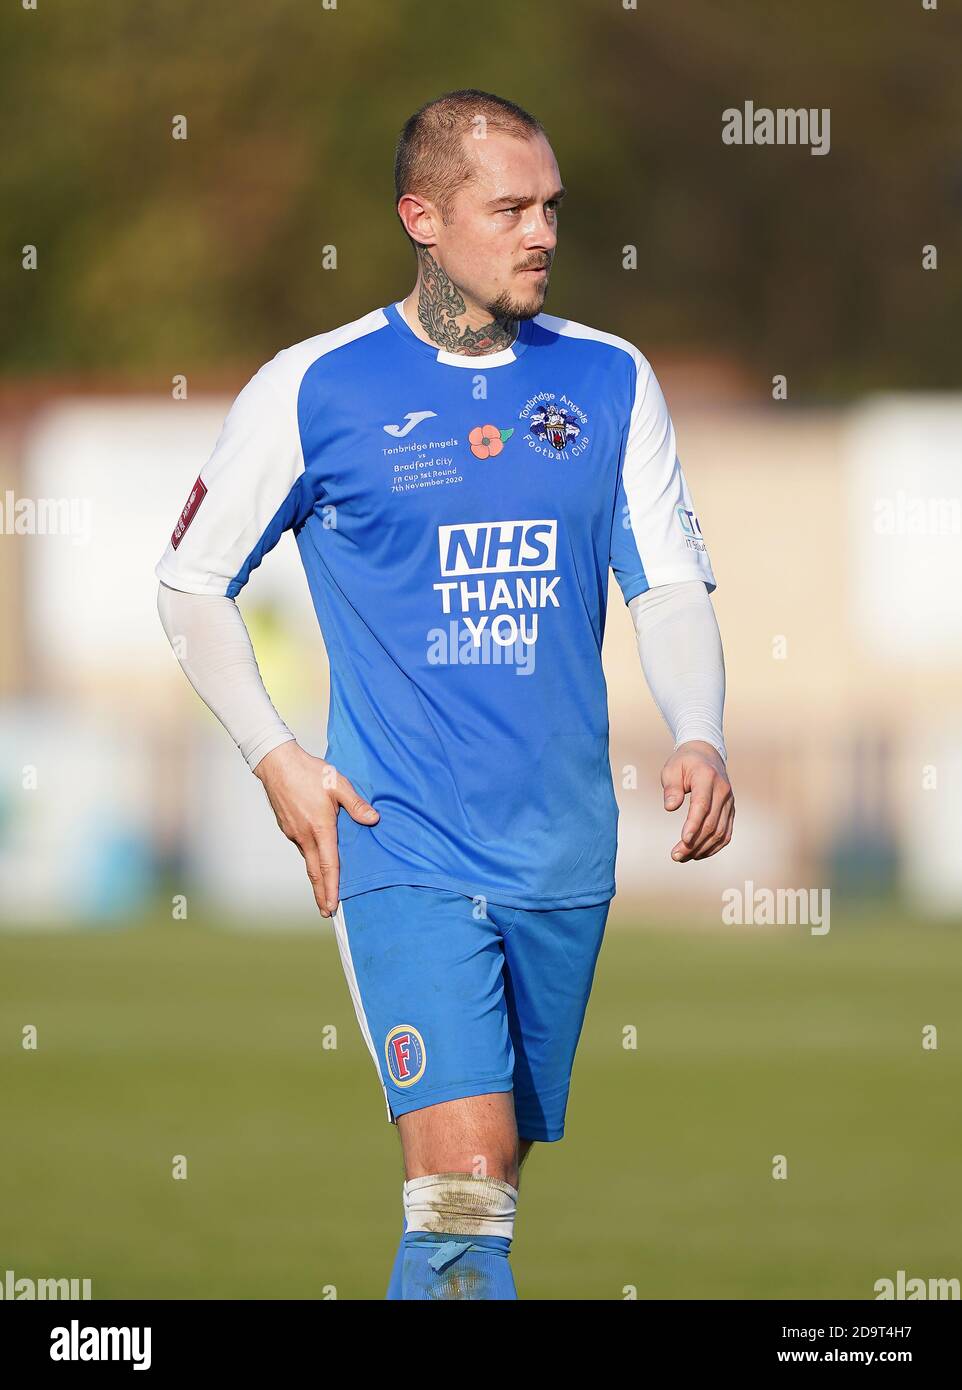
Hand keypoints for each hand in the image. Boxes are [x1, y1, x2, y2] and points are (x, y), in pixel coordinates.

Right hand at [253, 741, 378, 916]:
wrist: (277, 763)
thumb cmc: (309, 772)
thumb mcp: (339, 784)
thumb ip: (356, 805)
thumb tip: (373, 820)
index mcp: (320, 828)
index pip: (328, 866)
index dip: (332, 888)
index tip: (332, 907)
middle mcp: (305, 835)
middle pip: (314, 872)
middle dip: (321, 894)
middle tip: (326, 912)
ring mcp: (293, 832)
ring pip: (308, 860)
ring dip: (316, 877)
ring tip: (324, 891)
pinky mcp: (287, 827)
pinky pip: (302, 847)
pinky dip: (310, 859)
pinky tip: (316, 859)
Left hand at [661, 740, 733, 861]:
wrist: (707, 755)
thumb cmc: (685, 763)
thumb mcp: (672, 769)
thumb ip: (671, 787)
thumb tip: (670, 807)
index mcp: (707, 777)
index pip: (702, 805)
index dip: (694, 824)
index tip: (683, 840)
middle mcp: (722, 791)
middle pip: (711, 823)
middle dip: (694, 843)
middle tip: (676, 855)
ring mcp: (729, 802)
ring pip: (720, 832)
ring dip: (702, 848)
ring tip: (683, 857)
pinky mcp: (730, 811)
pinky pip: (726, 833)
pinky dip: (713, 847)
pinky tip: (698, 853)